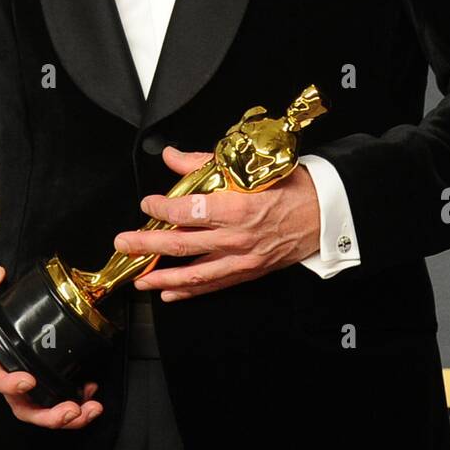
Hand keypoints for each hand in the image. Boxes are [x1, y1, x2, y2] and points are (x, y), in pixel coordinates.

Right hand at [0, 255, 102, 429]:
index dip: (11, 384)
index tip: (28, 380)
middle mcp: (1, 371)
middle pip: (22, 406)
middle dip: (49, 415)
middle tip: (74, 410)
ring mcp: (15, 376)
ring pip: (37, 407)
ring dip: (65, 414)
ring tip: (91, 408)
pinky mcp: (26, 372)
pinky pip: (46, 395)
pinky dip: (68, 399)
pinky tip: (87, 392)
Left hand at [114, 146, 319, 301]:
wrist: (326, 214)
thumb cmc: (292, 186)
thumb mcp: (251, 166)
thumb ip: (206, 163)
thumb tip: (173, 157)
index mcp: (240, 207)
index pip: (191, 211)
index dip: (163, 209)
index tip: (147, 204)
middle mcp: (239, 237)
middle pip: (184, 245)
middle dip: (148, 245)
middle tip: (124, 243)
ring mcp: (243, 259)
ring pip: (195, 273)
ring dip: (163, 277)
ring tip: (139, 278)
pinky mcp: (249, 271)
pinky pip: (214, 285)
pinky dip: (189, 291)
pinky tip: (169, 293)